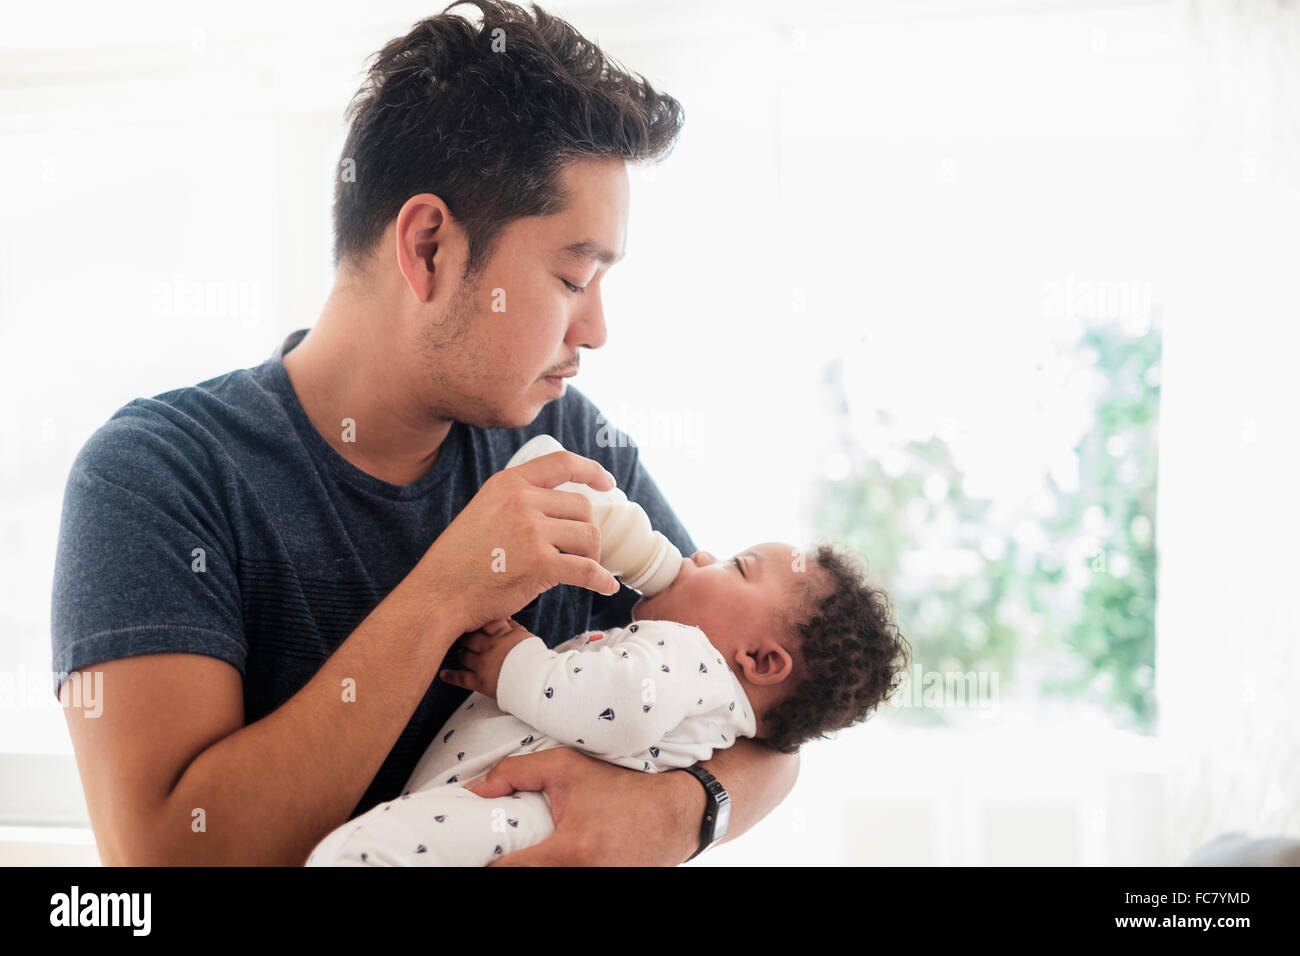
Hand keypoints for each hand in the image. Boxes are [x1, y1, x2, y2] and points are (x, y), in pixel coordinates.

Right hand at [413, 450, 621, 634]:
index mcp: (509, 483)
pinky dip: (600, 580)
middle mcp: (522, 501)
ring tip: (581, 568)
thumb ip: (516, 501)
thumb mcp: (483, 509)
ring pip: (589, 536)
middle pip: (582, 507)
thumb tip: (558, 509)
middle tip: (582, 551)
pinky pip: (586, 570)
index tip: (607, 483)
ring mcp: (531, 531)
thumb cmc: (460, 559)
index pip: (562, 463)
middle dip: (587, 531)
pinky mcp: (539, 564)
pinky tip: (604, 585)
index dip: (591, 471)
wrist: (439, 593)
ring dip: (592, 555)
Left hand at [439, 617, 536, 698]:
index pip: (484, 620)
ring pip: (464, 654)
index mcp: (502, 634)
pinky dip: (451, 676)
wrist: (538, 682)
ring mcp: (483, 664)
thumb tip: (504, 617)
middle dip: (464, 635)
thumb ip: (512, 627)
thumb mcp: (526, 637)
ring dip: (461, 652)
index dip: (476, 618)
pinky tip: (444, 674)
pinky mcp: (480, 682)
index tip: (470, 617)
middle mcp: (489, 647)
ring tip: (461, 652)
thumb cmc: (536, 659)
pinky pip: (460, 678)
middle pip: (469, 636)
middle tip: (462, 634)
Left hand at [465, 748, 704, 865]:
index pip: (508, 871)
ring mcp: (598, 885)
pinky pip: (567, 881)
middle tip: (503, 849)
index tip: (478, 851)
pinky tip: (554, 856)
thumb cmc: (623, 787)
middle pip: (527, 878)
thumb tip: (476, 791)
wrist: (676, 813)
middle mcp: (584, 877)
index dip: (488, 861)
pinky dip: (556, 869)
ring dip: (535, 867)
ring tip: (528, 851)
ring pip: (548, 881)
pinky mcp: (605, 887)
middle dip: (511, 863)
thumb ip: (516, 772)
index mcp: (570, 851)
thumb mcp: (567, 767)